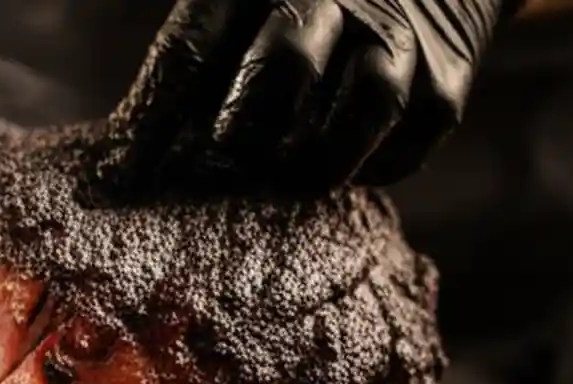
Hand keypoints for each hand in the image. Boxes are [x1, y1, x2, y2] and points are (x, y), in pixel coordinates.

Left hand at [84, 0, 519, 199]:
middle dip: (246, 125)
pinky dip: (375, 169)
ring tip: (289, 178)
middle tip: (228, 158)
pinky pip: (412, 137)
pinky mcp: (448, 73)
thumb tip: (128, 162)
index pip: (193, 48)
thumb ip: (198, 63)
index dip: (155, 117)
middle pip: (284, 61)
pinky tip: (346, 171)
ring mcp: (398, 32)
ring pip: (366, 104)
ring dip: (318, 159)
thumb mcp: (243, 4)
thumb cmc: (301, 1)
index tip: (123, 175)